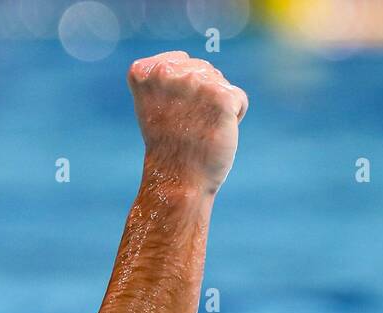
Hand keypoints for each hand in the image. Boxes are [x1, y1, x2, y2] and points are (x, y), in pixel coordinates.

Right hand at [127, 51, 247, 193]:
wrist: (178, 181)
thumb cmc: (168, 146)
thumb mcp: (153, 105)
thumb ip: (166, 78)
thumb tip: (195, 66)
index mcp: (144, 72)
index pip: (179, 60)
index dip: (181, 91)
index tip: (169, 114)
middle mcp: (167, 72)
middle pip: (203, 69)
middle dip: (202, 97)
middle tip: (186, 127)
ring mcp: (195, 82)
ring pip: (221, 82)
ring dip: (217, 107)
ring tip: (200, 130)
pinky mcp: (221, 95)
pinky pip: (239, 99)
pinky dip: (234, 118)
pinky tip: (216, 133)